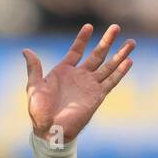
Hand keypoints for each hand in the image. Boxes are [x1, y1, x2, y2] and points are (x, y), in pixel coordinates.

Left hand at [22, 23, 134, 143]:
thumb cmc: (39, 111)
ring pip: (108, 66)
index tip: (88, 26)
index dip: (82, 39)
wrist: (50, 130)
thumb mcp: (34, 87)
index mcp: (63, 72)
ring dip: (120, 54)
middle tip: (116, 27)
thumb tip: (26, 50)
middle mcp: (79, 76)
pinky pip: (111, 81)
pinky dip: (120, 72)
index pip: (76, 51)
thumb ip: (34, 68)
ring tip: (131, 42)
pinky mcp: (97, 96)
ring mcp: (89, 86)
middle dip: (107, 41)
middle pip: (97, 54)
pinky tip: (129, 61)